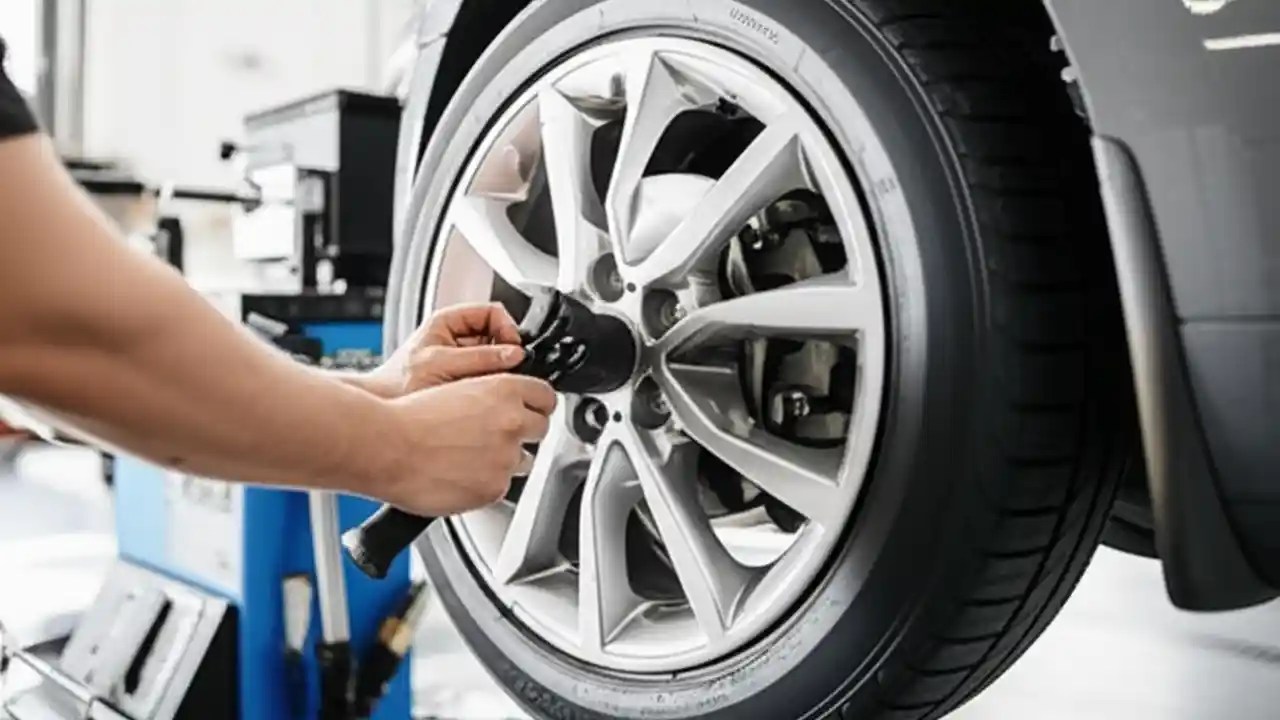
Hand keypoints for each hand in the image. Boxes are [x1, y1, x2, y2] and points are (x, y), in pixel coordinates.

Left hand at [360, 303, 525, 397]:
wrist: (384, 410)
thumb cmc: (397, 384)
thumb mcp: (442, 364)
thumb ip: (480, 358)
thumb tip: (514, 354)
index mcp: (447, 322)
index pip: (492, 312)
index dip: (507, 327)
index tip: (514, 346)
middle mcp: (455, 338)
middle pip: (497, 334)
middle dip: (505, 351)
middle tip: (509, 368)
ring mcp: (460, 358)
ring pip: (495, 357)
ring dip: (499, 370)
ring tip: (494, 384)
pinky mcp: (463, 379)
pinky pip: (488, 377)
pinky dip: (492, 384)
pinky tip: (487, 394)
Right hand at [374, 374, 556, 515]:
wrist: (387, 448)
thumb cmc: (409, 417)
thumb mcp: (458, 387)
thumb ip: (492, 395)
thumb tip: (510, 403)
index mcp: (505, 390)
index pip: (546, 397)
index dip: (537, 405)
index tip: (531, 410)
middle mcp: (512, 422)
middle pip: (540, 429)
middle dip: (523, 432)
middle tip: (496, 435)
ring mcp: (505, 458)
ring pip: (524, 461)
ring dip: (506, 459)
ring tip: (472, 457)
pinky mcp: (494, 488)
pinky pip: (502, 486)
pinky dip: (486, 482)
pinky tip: (461, 473)